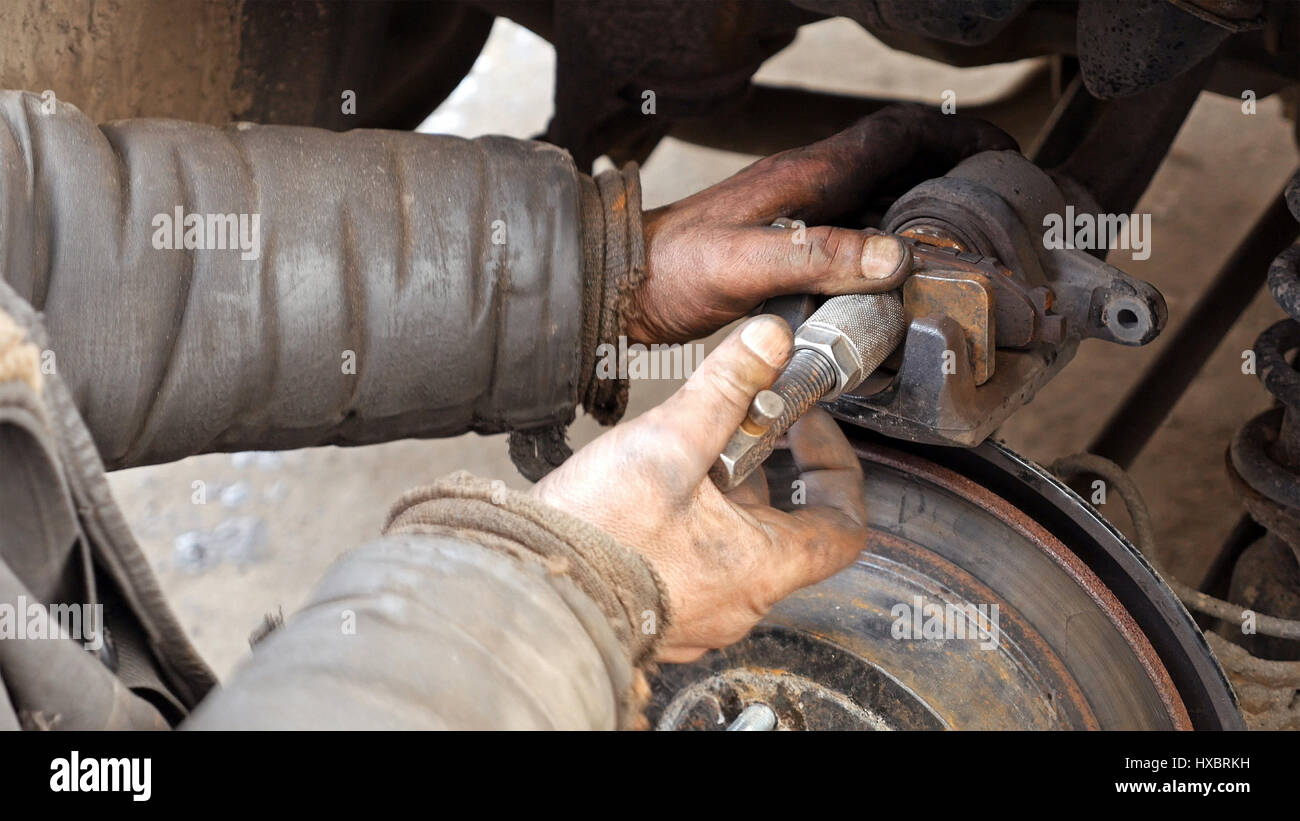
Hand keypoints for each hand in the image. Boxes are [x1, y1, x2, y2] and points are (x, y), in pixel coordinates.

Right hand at [531, 315, 868, 662]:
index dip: (837, 468)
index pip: (844, 528)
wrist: (527, 589)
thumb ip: (726, 389)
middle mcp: (738, 603)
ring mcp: (699, 615)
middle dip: (763, 466)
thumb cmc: (598, 536)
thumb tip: (769, 342)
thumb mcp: (669, 443)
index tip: (809, 427)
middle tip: (736, 422)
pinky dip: (688, 523)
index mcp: (761, 569)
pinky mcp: (660, 615)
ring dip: (721, 493)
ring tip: (680, 449)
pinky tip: (648, 491)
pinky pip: (694, 564)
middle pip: (782, 525)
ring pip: (733, 543)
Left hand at [629, 103, 1016, 343]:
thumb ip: (816, 255)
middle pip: (901, 168)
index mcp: (806, 177)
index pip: (897, 135)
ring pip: (881, 206)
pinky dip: (889, 257)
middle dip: (955, 181)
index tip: (1001, 157)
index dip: (955, 138)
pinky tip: (902, 289)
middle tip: (1000, 216)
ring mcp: (799, 219)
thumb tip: (895, 257)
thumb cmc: (667, 268)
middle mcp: (809, 190)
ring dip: (925, 221)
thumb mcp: (742, 262)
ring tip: (969, 255)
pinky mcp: (788, 251)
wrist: (617, 288)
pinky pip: (855, 243)